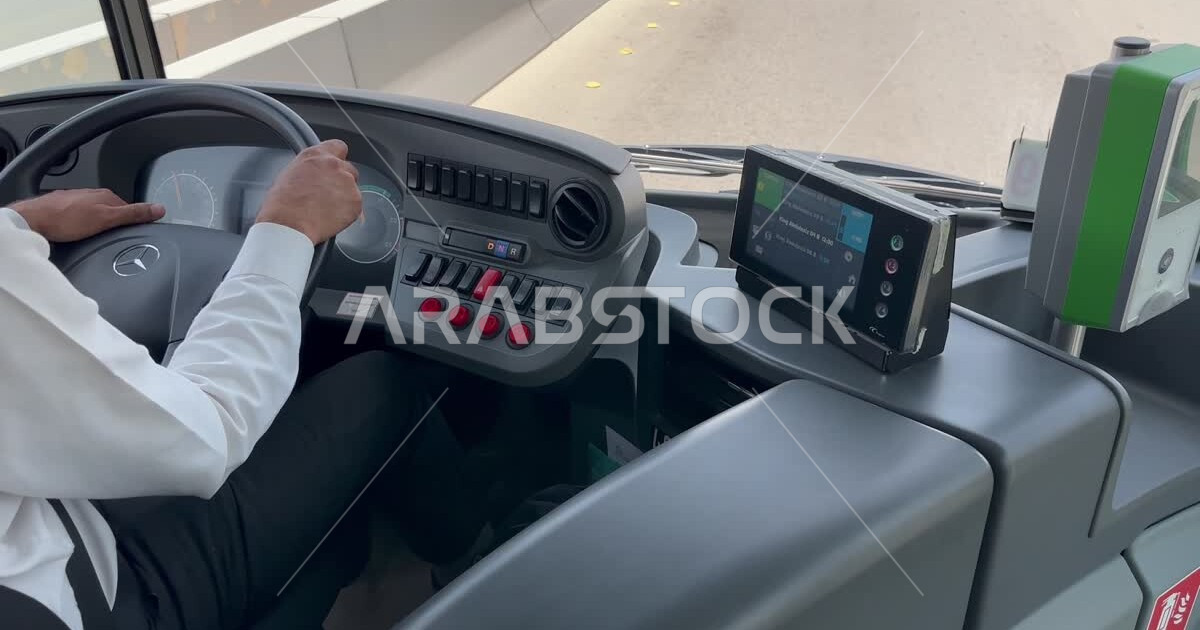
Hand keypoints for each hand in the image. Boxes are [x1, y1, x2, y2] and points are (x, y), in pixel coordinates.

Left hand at [10, 188, 164, 241]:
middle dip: (116, 222)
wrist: (33, 220)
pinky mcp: (63, 208)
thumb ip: (133, 214)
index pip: (129, 208)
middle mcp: (92, 194)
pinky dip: (84, 224)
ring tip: (98, 236)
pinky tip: (80, 232)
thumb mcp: (107, 219)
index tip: (137, 231)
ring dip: (99, 223)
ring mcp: (77, 200)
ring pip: (96, 213)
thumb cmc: (67, 220)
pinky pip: (81, 216)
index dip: (134, 221)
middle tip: (116, 237)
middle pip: (113, 210)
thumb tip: (159, 208)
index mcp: (105, 195)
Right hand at [256, 139, 361, 243]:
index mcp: (316, 155)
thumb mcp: (291, 174)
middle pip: (349, 169)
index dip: (338, 158)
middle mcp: (334, 164)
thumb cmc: (282, 205)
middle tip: (329, 195)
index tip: (336, 167)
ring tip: (327, 210)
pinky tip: (332, 218)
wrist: (289, 224)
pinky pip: (357, 205)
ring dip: (345, 197)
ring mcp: (347, 182)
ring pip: (353, 188)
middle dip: (342, 181)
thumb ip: (311, 169)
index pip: (338, 146)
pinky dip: (349, 212)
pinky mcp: (355, 200)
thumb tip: (316, 175)